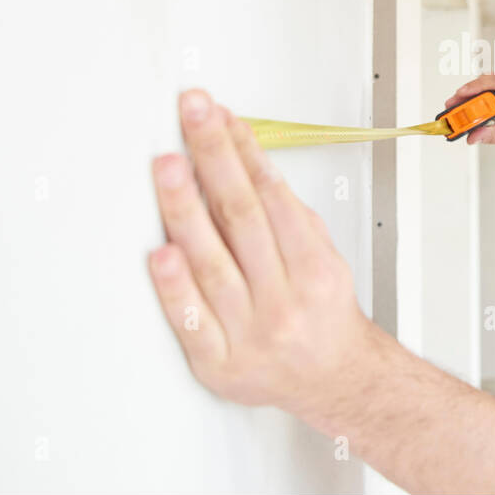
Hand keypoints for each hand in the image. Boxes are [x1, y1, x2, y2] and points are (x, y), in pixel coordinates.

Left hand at [148, 88, 371, 415]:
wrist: (334, 380)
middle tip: (191, 116)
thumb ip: (284, 212)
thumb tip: (242, 156)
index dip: (243, 150)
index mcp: (314, 268)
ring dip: (186, 209)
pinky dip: (175, 287)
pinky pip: (192, 322)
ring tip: (168, 166)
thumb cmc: (321, 311)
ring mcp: (249, 334)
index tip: (219, 114)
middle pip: (242, 218)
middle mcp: (283, 300)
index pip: (272, 196)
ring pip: (213, 263)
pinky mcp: (218, 365)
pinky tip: (160, 254)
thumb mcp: (322, 254)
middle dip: (214, 158)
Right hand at [444, 72, 494, 166]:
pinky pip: (489, 92)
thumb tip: (473, 135)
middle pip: (491, 80)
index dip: (479, 85)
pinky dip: (476, 100)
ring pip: (487, 85)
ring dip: (471, 95)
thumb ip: (493, 135)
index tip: (462, 93)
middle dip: (470, 91)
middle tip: (453, 103)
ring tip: (455, 107)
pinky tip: (465, 107)